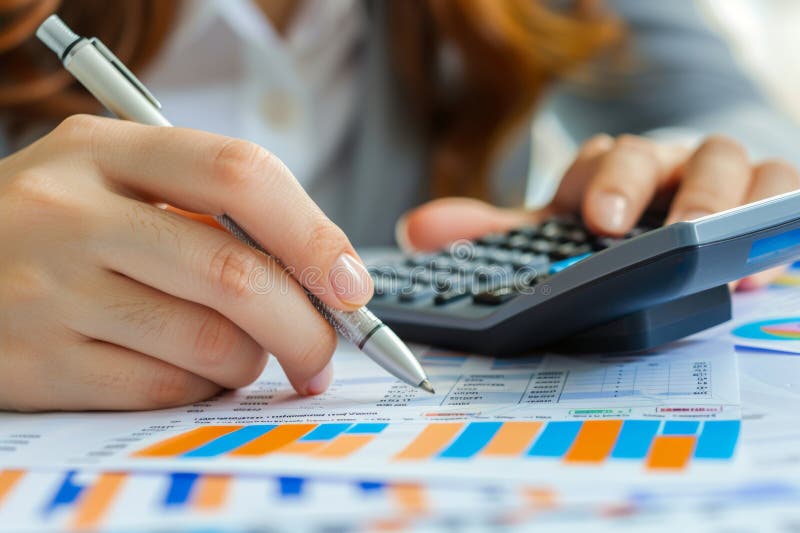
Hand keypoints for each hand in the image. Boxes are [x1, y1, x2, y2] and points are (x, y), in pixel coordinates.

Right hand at [0, 115, 372, 410]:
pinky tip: (185, 372)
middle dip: (304, 327)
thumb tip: (322, 273)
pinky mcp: (37, 365)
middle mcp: (71, 213)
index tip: (350, 283)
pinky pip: (162, 390)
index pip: (239, 174)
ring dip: (248, 361)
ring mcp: (49, 291)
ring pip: (208, 343)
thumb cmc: (56, 227)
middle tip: (320, 352)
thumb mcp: (116, 180)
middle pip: (235, 274)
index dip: (313, 234)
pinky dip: (198, 389)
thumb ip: (209, 209)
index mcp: (106, 150)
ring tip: (238, 354)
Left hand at [399, 134, 799, 288]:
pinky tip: (747, 262)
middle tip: (611, 225)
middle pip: (654, 152)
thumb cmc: (622, 235)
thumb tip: (414, 230)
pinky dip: (770, 212)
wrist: (696, 235)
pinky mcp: (768, 200)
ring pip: (726, 163)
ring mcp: (721, 180)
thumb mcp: (559, 240)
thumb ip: (496, 236)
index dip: (586, 181)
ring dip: (709, 199)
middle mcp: (667, 166)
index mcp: (615, 171)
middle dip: (632, 183)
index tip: (578, 218)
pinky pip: (781, 191)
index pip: (598, 159)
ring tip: (688, 240)